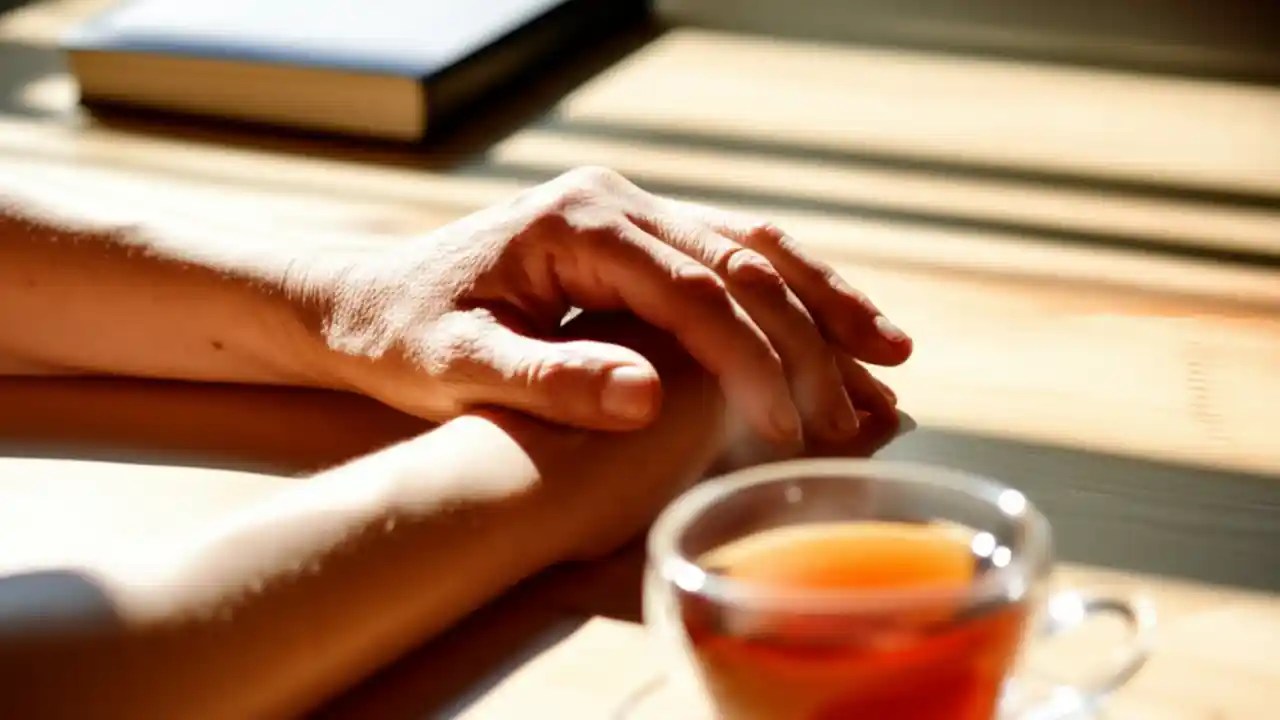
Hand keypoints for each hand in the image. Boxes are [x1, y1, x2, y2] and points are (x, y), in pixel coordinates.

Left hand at [303, 167, 909, 445]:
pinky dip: (793, 294)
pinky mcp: (638, 236)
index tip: (792, 431)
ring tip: (895, 353)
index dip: (751, 363)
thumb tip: (649, 399)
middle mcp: (617, 201)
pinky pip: (732, 258)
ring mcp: (632, 212)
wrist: (363, 301)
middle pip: (742, 264)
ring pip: (753, 249)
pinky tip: (840, 326)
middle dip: (810, 340)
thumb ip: (548, 379)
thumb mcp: (455, 367)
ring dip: (825, 302)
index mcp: (578, 221)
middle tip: (865, 413)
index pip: (694, 292)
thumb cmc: (401, 336)